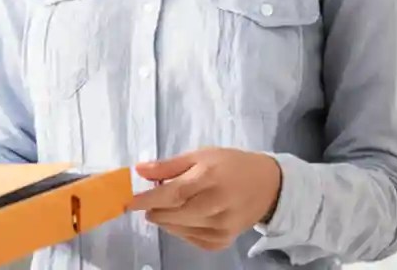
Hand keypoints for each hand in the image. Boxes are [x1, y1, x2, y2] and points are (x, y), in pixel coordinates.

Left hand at [128, 148, 281, 251]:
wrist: (268, 186)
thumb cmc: (230, 165)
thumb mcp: (200, 155)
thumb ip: (169, 166)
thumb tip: (139, 170)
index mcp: (210, 177)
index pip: (173, 193)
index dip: (148, 198)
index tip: (129, 200)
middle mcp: (217, 205)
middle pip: (174, 213)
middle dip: (154, 209)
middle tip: (145, 202)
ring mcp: (222, 226)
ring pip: (179, 228)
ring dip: (165, 219)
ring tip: (165, 206)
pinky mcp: (224, 240)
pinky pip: (191, 239)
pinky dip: (179, 229)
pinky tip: (182, 217)